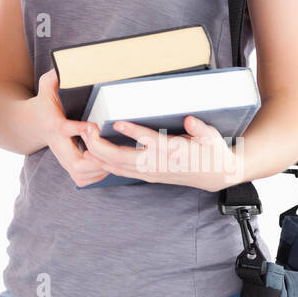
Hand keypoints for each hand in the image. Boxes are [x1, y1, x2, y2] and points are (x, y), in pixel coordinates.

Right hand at [33, 68, 109, 187]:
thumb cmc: (44, 101)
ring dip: (98, 170)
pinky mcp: (65, 164)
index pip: (63, 129)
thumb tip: (69, 65)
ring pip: (79, 174)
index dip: (79, 129)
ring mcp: (60, 156)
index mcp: (52, 121)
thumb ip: (58, 74)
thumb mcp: (47, 83)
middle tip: (109, 150)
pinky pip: (81, 178)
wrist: (27, 124)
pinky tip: (106, 165)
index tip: (93, 127)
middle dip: (95, 160)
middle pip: (74, 162)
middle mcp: (56, 142)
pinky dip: (96, 176)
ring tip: (112, 158)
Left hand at [78, 115, 245, 191]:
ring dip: (97, 155)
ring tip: (83, 139)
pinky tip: (90, 155)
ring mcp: (150, 172)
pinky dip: (103, 164)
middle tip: (86, 129)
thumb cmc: (212, 152)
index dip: (133, 132)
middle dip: (101, 145)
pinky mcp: (147, 175)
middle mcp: (158, 164)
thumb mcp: (212, 138)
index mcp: (173, 151)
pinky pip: (120, 171)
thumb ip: (200, 129)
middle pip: (124, 157)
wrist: (215, 176)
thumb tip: (190, 120)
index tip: (117, 122)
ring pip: (117, 167)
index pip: (150, 141)